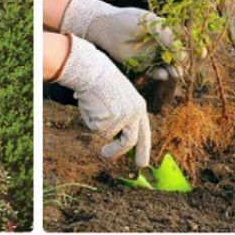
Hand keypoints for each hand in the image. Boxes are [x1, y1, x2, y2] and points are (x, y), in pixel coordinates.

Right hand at [56, 35, 150, 167]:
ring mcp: (122, 117)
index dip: (143, 149)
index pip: (144, 133)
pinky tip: (91, 105)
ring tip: (94, 109)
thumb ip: (124, 117)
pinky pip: (96, 129)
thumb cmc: (103, 83)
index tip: (142, 163)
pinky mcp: (109, 119)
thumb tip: (120, 141)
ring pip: (108, 136)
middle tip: (105, 155)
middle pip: (129, 141)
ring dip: (98, 127)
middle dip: (117, 152)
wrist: (93, 70)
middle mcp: (134, 113)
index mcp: (140, 106)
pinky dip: (90, 120)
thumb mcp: (121, 98)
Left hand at [61, 0, 179, 79]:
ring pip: (165, 64)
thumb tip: (178, 47)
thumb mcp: (149, 23)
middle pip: (173, 55)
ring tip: (176, 74)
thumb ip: (164, 34)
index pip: (177, 40)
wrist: (107, 27)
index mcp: (162, 29)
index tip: (194, 54)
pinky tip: (163, 75)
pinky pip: (153, 71)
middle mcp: (158, 42)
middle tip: (183, 68)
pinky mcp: (141, 63)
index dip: (185, 48)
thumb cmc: (128, 20)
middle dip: (180, 62)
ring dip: (172, 70)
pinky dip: (159, 74)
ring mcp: (150, 53)